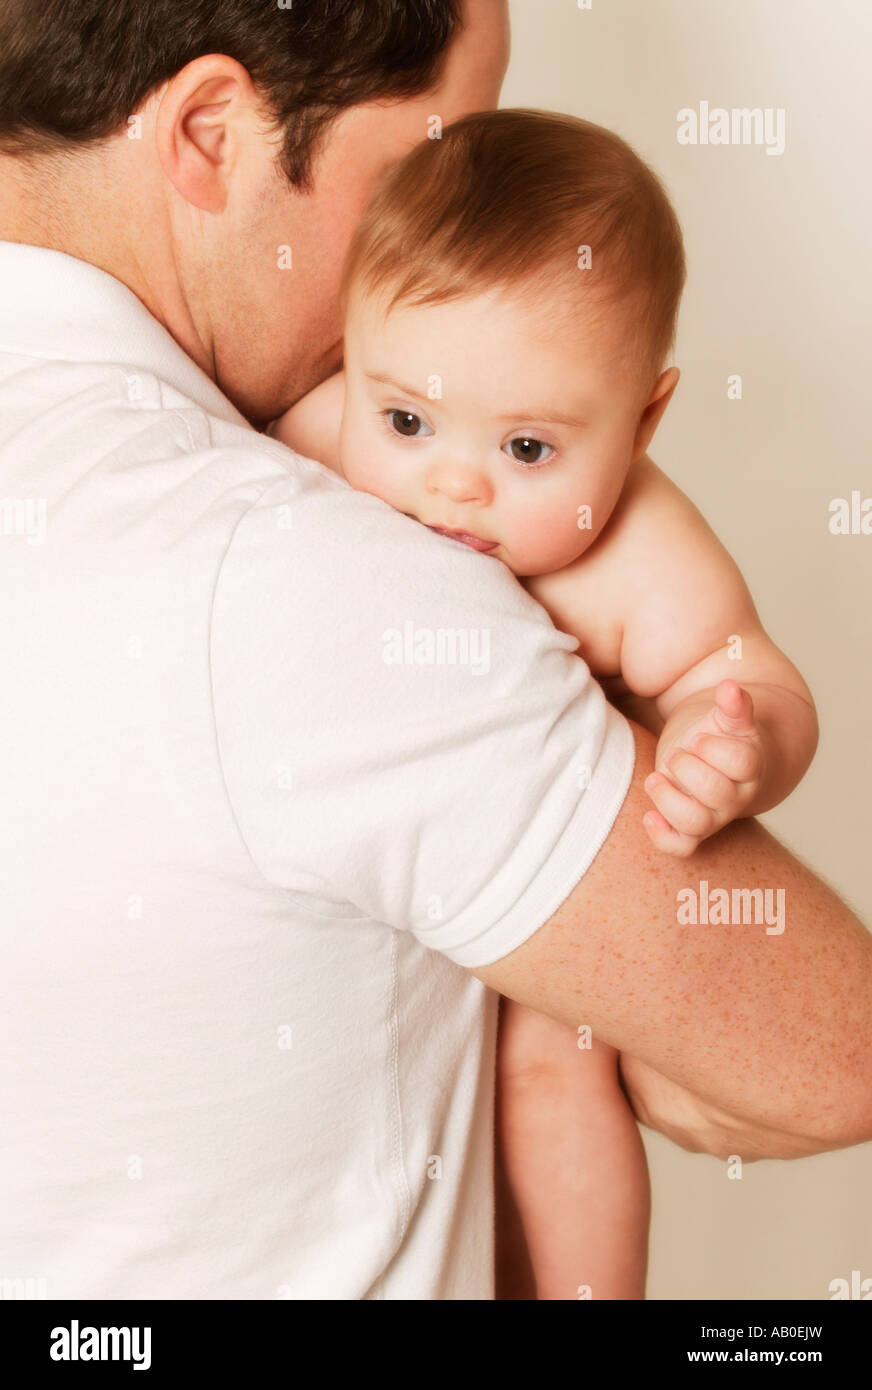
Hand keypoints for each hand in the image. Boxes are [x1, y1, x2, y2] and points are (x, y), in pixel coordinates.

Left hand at [643, 679, 763, 855]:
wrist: (719, 765)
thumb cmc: (722, 737)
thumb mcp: (729, 719)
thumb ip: (733, 705)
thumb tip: (730, 687)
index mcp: (750, 764)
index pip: (742, 763)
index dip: (716, 749)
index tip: (698, 738)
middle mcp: (735, 795)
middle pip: (717, 793)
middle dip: (688, 770)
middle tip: (675, 754)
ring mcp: (714, 815)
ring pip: (697, 823)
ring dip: (669, 801)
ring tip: (655, 778)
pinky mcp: (690, 830)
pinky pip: (681, 847)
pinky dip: (662, 837)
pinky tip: (648, 816)